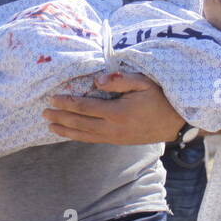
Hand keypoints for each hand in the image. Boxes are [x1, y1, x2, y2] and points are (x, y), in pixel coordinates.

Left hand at [44, 71, 183, 144]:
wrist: (176, 122)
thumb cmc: (160, 97)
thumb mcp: (143, 83)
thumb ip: (120, 80)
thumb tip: (97, 80)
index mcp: (117, 112)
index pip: (85, 107)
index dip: (67, 103)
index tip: (53, 98)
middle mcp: (112, 128)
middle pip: (80, 123)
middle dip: (60, 117)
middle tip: (44, 112)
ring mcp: (115, 137)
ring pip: (84, 135)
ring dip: (66, 130)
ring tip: (50, 125)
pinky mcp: (118, 141)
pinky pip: (93, 140)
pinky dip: (78, 136)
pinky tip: (70, 133)